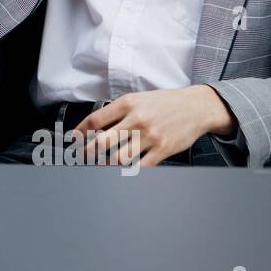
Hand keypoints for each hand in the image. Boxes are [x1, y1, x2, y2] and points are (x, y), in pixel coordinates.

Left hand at [69, 85, 237, 166]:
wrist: (196, 107)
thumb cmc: (166, 102)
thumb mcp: (139, 98)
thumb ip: (119, 110)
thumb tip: (96, 125)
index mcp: (128, 103)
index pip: (95, 120)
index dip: (80, 132)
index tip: (74, 140)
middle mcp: (137, 119)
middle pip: (102, 141)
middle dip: (88, 153)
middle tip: (82, 157)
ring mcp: (150, 135)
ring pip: (119, 158)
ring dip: (105, 165)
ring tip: (100, 166)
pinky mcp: (162, 149)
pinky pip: (140, 167)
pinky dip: (128, 171)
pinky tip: (122, 171)